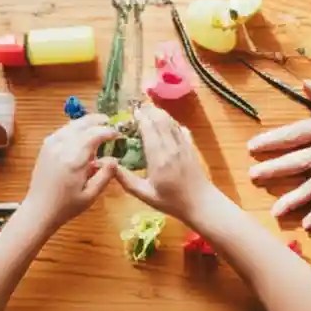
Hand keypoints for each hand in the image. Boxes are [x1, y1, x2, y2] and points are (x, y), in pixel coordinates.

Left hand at [20, 115, 120, 228]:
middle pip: (82, 125)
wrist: (39, 209)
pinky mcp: (45, 147)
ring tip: (98, 124)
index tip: (118, 134)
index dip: (108, 131)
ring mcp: (51, 145)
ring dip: (86, 122)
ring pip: (71, 125)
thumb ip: (105, 175)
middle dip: (98, 121)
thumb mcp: (90, 195)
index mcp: (74, 160)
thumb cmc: (66, 206)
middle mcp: (61, 147)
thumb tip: (115, 160)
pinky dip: (74, 127)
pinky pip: (62, 130)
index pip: (94, 135)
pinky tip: (81, 132)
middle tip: (110, 122)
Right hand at [115, 106, 220, 222]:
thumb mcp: (145, 194)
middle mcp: (171, 147)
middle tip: (138, 107)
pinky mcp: (191, 147)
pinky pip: (180, 128)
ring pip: (171, 121)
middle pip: (160, 120)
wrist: (201, 203)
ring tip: (148, 110)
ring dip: (159, 113)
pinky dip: (171, 121)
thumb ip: (126, 180)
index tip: (131, 112)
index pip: (149, 128)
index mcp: (158, 157)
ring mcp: (183, 145)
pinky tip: (165, 122)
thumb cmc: (171, 201)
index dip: (140, 117)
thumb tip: (109, 165)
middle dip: (149, 111)